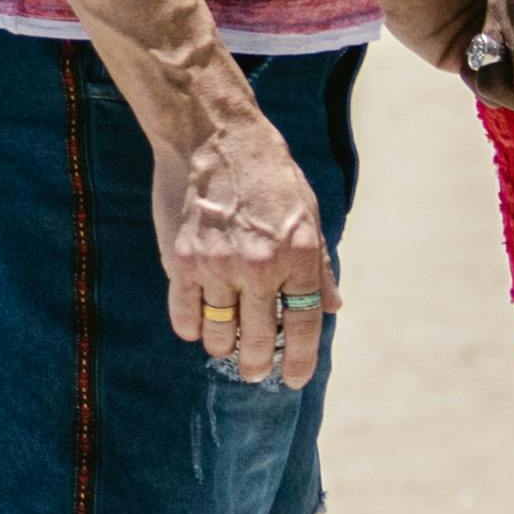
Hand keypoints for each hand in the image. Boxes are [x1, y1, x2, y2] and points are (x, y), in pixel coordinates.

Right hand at [152, 103, 338, 390]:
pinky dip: (192, 327)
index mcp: (298, 253)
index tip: (293, 379)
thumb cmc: (266, 172)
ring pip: (219, 334)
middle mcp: (260, 264)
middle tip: (252, 370)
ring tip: (225, 342)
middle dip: (256, 364)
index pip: (303, 324)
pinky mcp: (181, 260)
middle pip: (258, 339)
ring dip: (223, 345)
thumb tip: (332, 306)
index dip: (299, 359)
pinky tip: (197, 323)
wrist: (212, 134)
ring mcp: (217, 264)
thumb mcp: (307, 212)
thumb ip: (318, 265)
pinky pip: (185, 315)